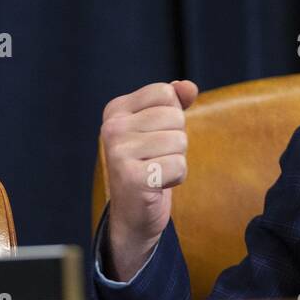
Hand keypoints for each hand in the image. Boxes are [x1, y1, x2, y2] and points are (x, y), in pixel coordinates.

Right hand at [100, 79, 197, 279]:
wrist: (134, 212)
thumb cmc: (150, 163)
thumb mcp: (161, 127)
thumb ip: (176, 102)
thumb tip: (188, 87)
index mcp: (115, 110)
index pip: (165, 93)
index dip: (172, 116)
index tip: (155, 135)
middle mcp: (111, 128)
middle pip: (176, 117)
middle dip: (177, 140)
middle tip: (156, 158)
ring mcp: (118, 153)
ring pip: (180, 142)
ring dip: (176, 160)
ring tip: (156, 171)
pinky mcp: (132, 178)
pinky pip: (179, 166)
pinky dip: (176, 178)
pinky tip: (156, 185)